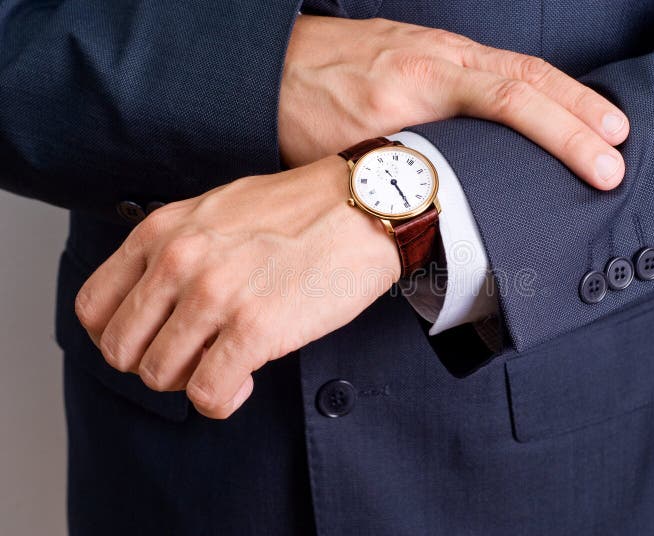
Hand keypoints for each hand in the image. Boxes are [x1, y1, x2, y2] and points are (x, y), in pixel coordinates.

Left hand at [75, 156, 397, 418]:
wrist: (364, 207)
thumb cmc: (300, 210)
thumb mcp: (217, 209)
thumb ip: (176, 246)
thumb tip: (160, 298)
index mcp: (162, 231)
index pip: (94, 307)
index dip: (119, 337)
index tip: (153, 342)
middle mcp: (177, 262)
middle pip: (121, 350)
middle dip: (154, 365)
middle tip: (194, 359)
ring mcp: (214, 296)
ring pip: (160, 376)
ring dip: (191, 382)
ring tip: (226, 366)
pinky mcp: (254, 329)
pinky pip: (208, 394)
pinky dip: (221, 400)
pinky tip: (247, 380)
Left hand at [280, 16, 629, 188]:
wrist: (272, 66)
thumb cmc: (300, 111)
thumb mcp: (349, 153)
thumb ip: (404, 171)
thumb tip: (442, 218)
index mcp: (420, 82)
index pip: (511, 102)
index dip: (562, 136)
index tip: (600, 166)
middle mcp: (438, 56)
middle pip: (530, 77)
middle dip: (582, 114)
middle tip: (621, 149)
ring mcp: (439, 48)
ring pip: (519, 66)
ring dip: (568, 96)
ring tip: (605, 128)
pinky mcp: (434, 50)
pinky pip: (496, 64)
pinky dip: (534, 86)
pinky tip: (552, 104)